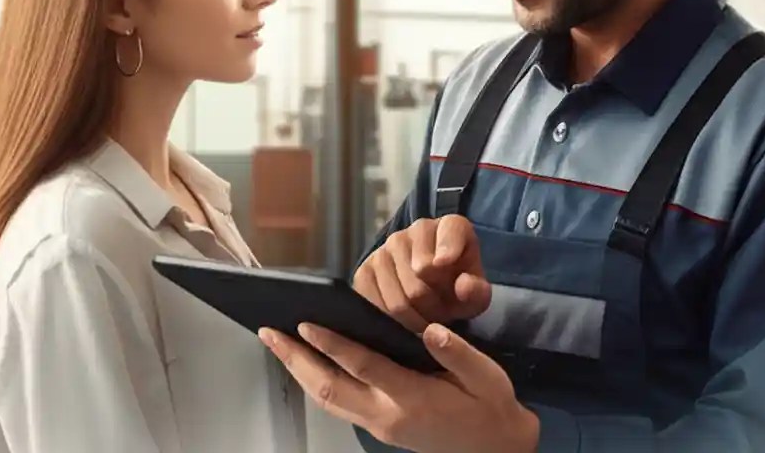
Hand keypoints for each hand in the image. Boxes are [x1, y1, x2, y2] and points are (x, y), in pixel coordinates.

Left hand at [260, 323, 539, 452]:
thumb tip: (431, 329)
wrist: (495, 449)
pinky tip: (305, 363)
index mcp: (413, 398)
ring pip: (327, 400)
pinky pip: (337, 404)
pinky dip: (314, 382)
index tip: (307, 323)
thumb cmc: (490, 406)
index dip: (333, 345)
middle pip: (329, 388)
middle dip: (296, 359)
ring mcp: (379, 425)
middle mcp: (387, 415)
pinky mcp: (378, 427)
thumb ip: (458, 353)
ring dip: (298, 371)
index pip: (364, 367)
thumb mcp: (487, 376)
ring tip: (276, 343)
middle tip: (269, 331)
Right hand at [354, 215, 491, 332]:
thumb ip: (476, 291)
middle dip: (434, 307)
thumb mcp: (476, 295)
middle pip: (420, 278)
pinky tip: (403, 320)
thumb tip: (462, 287)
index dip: (447, 249)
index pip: (448, 233)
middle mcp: (417, 229)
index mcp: (451, 226)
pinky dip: (390, 321)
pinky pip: (373, 303)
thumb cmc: (458, 288)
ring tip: (425, 318)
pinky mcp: (365, 270)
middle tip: (441, 316)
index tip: (443, 265)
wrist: (434, 290)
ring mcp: (387, 247)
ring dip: (414, 319)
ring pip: (398, 298)